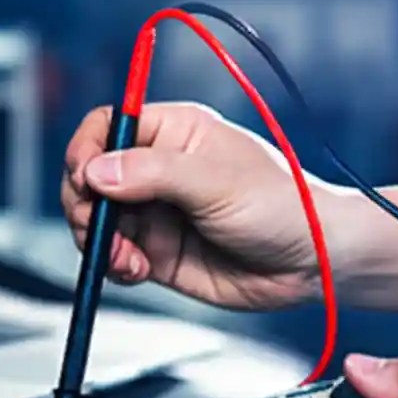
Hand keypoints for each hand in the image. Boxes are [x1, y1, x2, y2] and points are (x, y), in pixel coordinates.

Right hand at [61, 102, 351, 309]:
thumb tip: (96, 171)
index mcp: (172, 133)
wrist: (312, 264)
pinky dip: (114, 266)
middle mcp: (156, 170)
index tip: (84, 179)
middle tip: (97, 228)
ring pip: (96, 220)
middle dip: (84, 204)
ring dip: (97, 241)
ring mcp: (154, 212)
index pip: (107, 126)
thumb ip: (154, 174)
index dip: (87, 149)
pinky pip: (113, 256)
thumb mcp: (217, 183)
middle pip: (90, 176)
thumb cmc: (281, 207)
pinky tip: (136, 271)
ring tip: (125, 259)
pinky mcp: (156, 252)